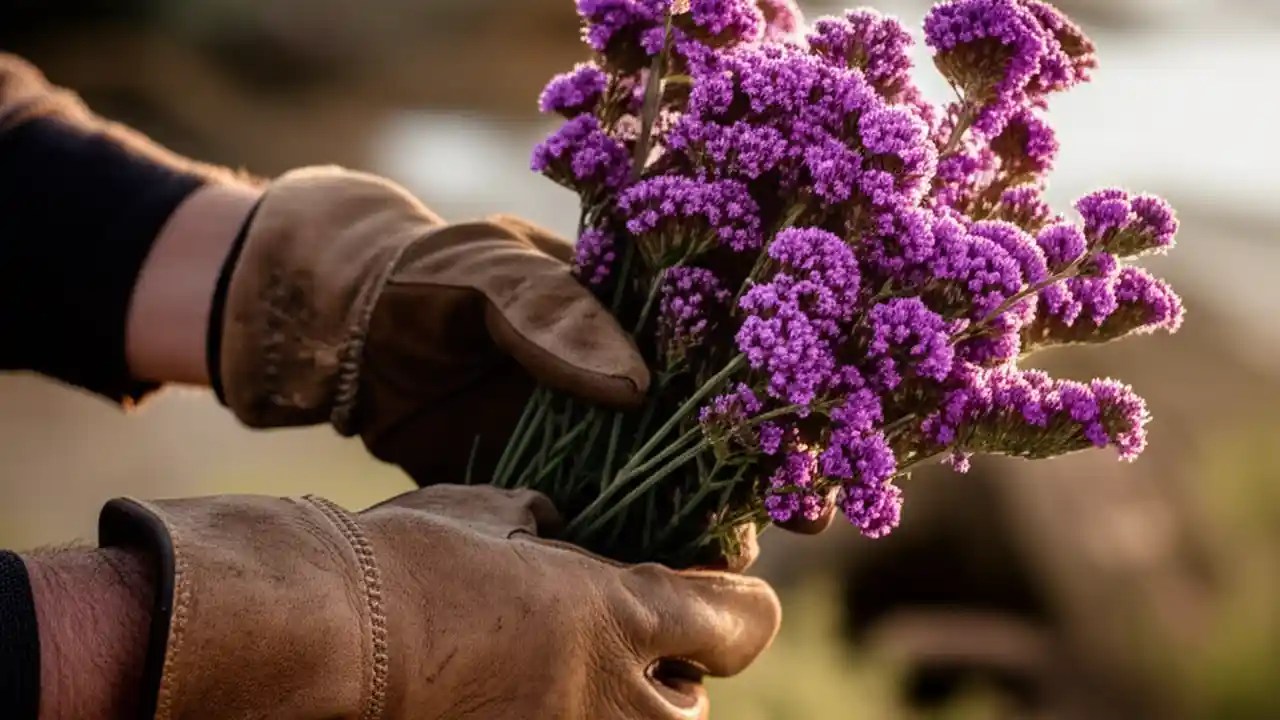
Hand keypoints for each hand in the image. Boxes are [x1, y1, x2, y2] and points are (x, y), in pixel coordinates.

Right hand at [100, 484, 780, 718]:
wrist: (323, 637)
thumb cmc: (403, 558)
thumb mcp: (487, 514)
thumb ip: (545, 528)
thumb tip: (555, 527)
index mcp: (614, 615)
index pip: (736, 626)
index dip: (740, 607)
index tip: (732, 595)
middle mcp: (607, 699)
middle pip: (693, 708)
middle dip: (673, 675)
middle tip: (636, 645)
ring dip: (628, 710)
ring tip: (577, 675)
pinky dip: (568, 717)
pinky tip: (524, 692)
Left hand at [214, 167, 838, 540]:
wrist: (333, 328)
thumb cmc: (420, 274)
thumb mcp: (486, 271)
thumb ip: (554, 314)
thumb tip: (637, 386)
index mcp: (625, 316)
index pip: (720, 358)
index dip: (767, 399)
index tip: (803, 443)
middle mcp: (617, 383)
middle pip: (705, 434)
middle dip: (753, 479)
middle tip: (794, 524)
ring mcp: (580, 440)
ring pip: (657, 491)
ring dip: (695, 532)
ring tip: (727, 576)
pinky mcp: (536, 485)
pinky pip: (590, 527)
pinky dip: (619, 558)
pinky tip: (646, 593)